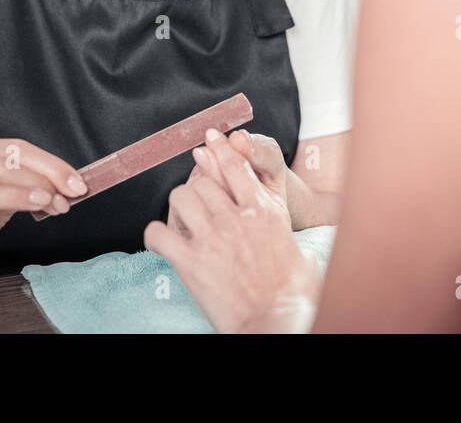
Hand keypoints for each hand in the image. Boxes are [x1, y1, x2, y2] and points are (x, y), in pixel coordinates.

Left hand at [146, 129, 321, 332]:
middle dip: (197, 185)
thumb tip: (297, 252)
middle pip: (204, 179)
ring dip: (179, 206)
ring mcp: (212, 238)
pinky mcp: (190, 262)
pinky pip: (158, 234)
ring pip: (181, 197)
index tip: (211, 139)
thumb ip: (293, 244)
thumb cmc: (293, 298)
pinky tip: (163, 242)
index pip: (237, 166)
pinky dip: (156, 236)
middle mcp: (237, 218)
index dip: (222, 149)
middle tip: (195, 196)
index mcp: (266, 212)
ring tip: (182, 219)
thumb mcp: (304, 258)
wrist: (275, 322)